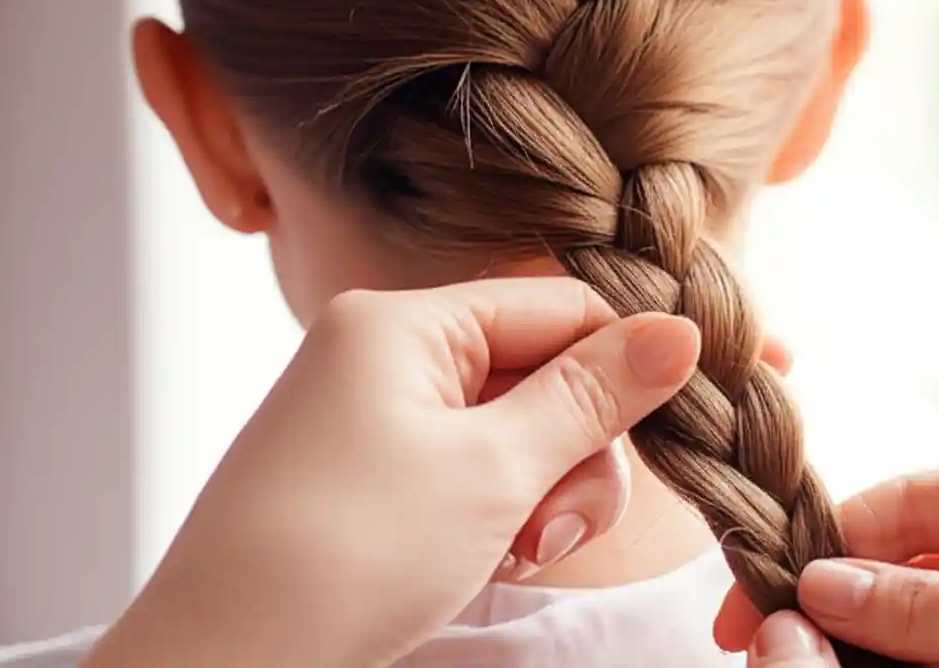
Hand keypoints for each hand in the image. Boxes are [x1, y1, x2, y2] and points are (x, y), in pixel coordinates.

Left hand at [83, 278, 701, 667]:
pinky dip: (505, 512)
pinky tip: (493, 557)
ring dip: (546, 492)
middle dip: (576, 451)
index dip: (639, 350)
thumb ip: (592, 397)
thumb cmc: (345, 556)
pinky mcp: (381, 476)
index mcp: (403, 322)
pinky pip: (477, 470)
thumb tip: (682, 331)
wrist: (221, 666)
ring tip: (519, 550)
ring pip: (518, 431)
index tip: (717, 390)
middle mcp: (389, 355)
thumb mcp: (490, 470)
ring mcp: (382, 418)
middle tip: (556, 523)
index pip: (559, 306)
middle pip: (544, 372)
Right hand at [718, 450, 938, 666]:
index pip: (911, 502)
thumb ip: (925, 608)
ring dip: (877, 647)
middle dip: (847, 605)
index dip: (832, 545)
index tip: (765, 589)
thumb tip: (813, 587)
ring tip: (813, 664)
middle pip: (915, 565)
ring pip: (936, 620)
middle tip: (770, 642)